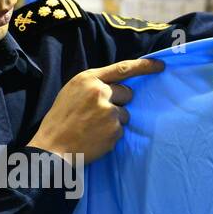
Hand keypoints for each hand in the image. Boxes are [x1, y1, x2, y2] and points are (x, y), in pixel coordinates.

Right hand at [29, 57, 164, 164]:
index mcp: (88, 79)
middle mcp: (101, 92)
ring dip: (114, 120)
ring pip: (125, 113)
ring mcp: (109, 112)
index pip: (123, 68)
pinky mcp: (114, 130)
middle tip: (99, 114)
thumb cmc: (60, 120)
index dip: (144, 66)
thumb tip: (116, 86)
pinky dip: (111, 135)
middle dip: (119, 102)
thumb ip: (93, 85)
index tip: (160, 66)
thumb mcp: (72, 92)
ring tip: (93, 128)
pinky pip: (120, 130)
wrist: (52, 147)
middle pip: (127, 93)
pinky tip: (95, 137)